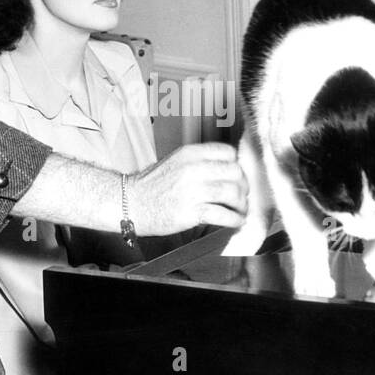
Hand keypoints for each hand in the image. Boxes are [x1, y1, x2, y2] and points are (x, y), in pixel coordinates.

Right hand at [127, 143, 247, 234]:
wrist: (131, 203)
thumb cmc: (152, 185)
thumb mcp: (176, 162)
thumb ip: (200, 162)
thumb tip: (229, 171)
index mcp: (190, 153)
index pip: (228, 153)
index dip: (238, 165)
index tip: (238, 176)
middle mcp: (192, 169)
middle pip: (235, 173)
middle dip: (243, 186)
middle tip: (241, 195)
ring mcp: (192, 191)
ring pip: (232, 193)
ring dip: (241, 204)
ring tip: (240, 210)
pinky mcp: (190, 212)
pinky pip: (223, 215)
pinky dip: (234, 220)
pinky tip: (235, 221)